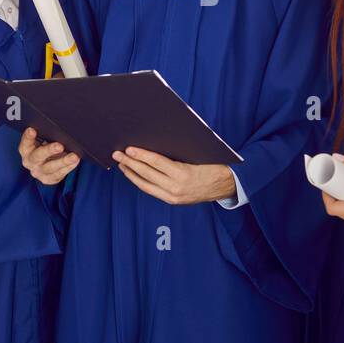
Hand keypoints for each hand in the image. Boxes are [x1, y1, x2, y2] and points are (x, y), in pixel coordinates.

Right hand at [19, 127, 79, 184]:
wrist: (46, 163)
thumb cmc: (45, 146)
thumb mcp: (42, 139)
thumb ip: (45, 134)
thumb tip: (57, 128)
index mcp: (25, 150)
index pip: (25, 143)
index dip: (28, 137)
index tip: (32, 130)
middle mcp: (29, 162)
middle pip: (37, 157)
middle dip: (49, 150)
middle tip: (60, 146)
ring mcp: (38, 172)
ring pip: (50, 168)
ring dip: (63, 162)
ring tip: (74, 156)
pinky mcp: (47, 179)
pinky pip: (58, 174)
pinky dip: (68, 168)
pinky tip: (75, 162)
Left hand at [112, 146, 234, 204]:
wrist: (226, 185)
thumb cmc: (213, 164)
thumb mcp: (196, 154)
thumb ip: (176, 151)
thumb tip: (154, 141)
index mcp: (183, 174)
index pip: (156, 162)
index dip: (141, 155)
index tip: (128, 148)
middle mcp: (176, 188)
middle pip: (147, 174)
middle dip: (130, 163)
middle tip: (117, 154)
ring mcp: (173, 197)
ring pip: (146, 184)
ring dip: (131, 173)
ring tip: (121, 164)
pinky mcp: (173, 201)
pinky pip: (151, 190)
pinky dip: (140, 181)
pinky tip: (133, 174)